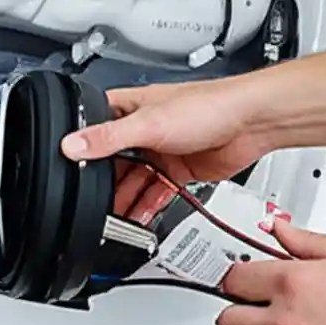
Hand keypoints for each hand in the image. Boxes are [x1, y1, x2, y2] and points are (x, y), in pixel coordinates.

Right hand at [60, 80, 271, 223]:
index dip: (82, 148)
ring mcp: (161, 150)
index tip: (72, 169)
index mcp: (130, 108)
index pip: (93, 127)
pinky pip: (157, 191)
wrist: (254, 123)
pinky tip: (140, 217)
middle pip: (113, 161)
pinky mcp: (180, 169)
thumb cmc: (209, 106)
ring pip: (135, 179)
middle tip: (92, 201)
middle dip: (104, 182)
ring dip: (126, 198)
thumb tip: (71, 145)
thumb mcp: (149, 123)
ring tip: (113, 218)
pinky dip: (148, 205)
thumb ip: (108, 137)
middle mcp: (143, 129)